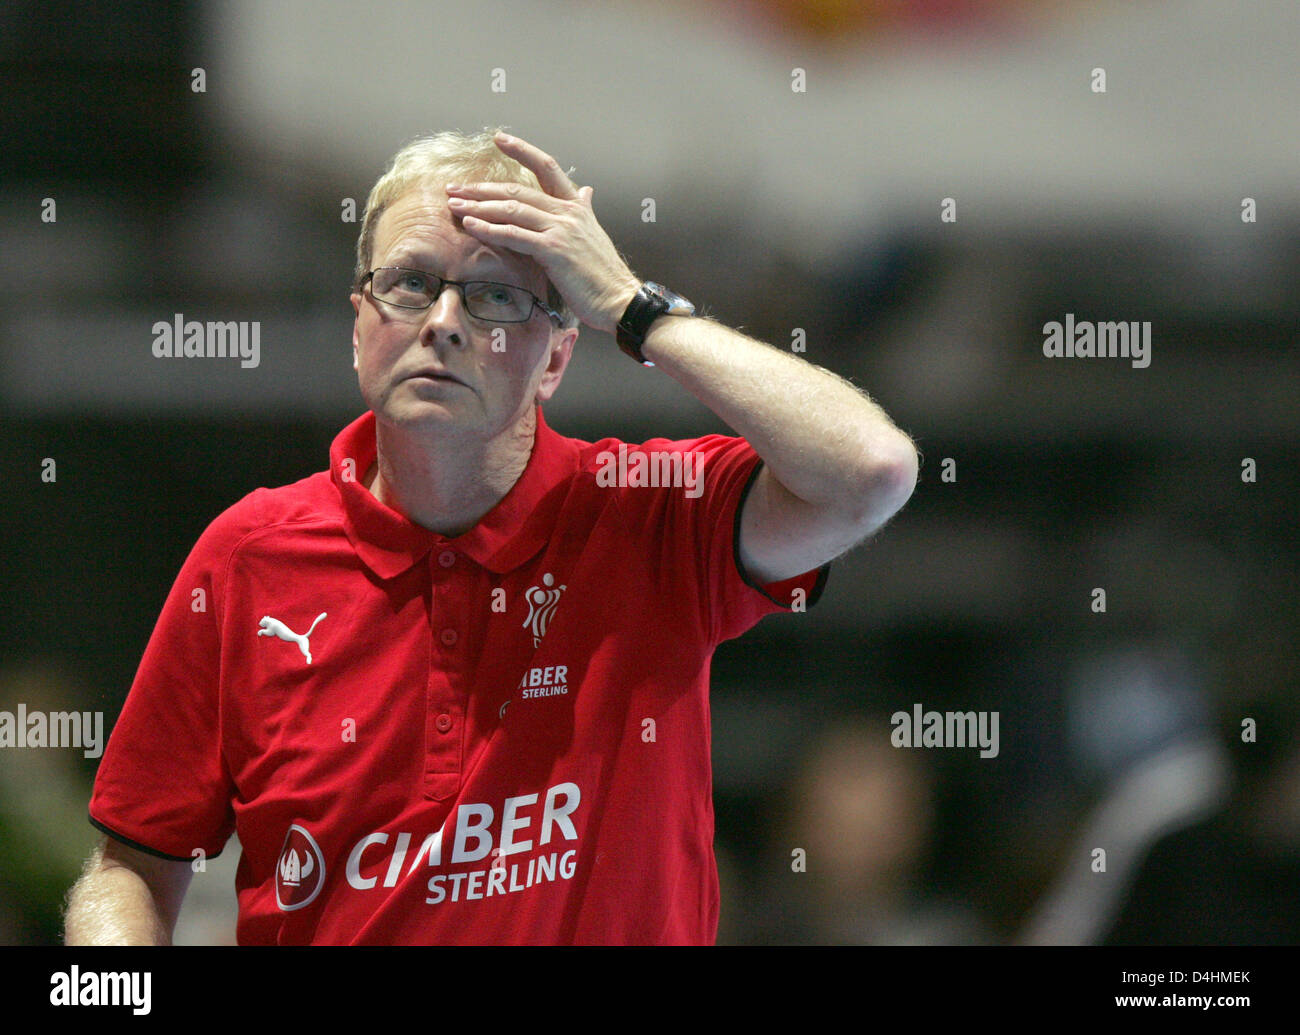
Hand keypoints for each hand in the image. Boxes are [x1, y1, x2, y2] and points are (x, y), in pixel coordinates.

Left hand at [444, 132, 640, 334]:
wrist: (620, 299)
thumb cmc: (604, 274)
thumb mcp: (595, 234)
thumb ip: (585, 210)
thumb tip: (587, 191)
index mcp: (576, 206)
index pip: (547, 167)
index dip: (523, 151)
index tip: (500, 139)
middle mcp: (568, 212)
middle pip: (517, 190)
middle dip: (481, 189)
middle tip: (454, 189)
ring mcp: (561, 229)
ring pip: (511, 210)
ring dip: (478, 207)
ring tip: (454, 206)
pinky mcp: (554, 250)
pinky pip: (514, 235)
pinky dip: (489, 229)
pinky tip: (470, 226)